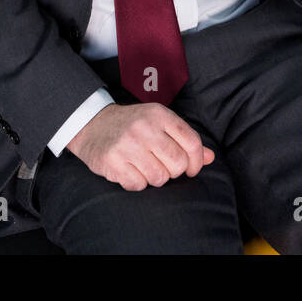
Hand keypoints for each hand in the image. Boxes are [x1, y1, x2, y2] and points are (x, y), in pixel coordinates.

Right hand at [66, 102, 214, 189]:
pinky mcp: (113, 162)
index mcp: (159, 114)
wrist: (92, 124)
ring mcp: (127, 145)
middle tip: (162, 165)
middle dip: (173, 171)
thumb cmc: (132, 126)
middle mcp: (144, 128)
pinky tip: (130, 171)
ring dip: (154, 177)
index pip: (192, 143)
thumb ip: (184, 139)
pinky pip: (139, 185)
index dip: (196, 162)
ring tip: (144, 166)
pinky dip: (137, 183)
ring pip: (159, 178)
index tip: (190, 168)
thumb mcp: (159, 123)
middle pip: (177, 164)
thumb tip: (209, 158)